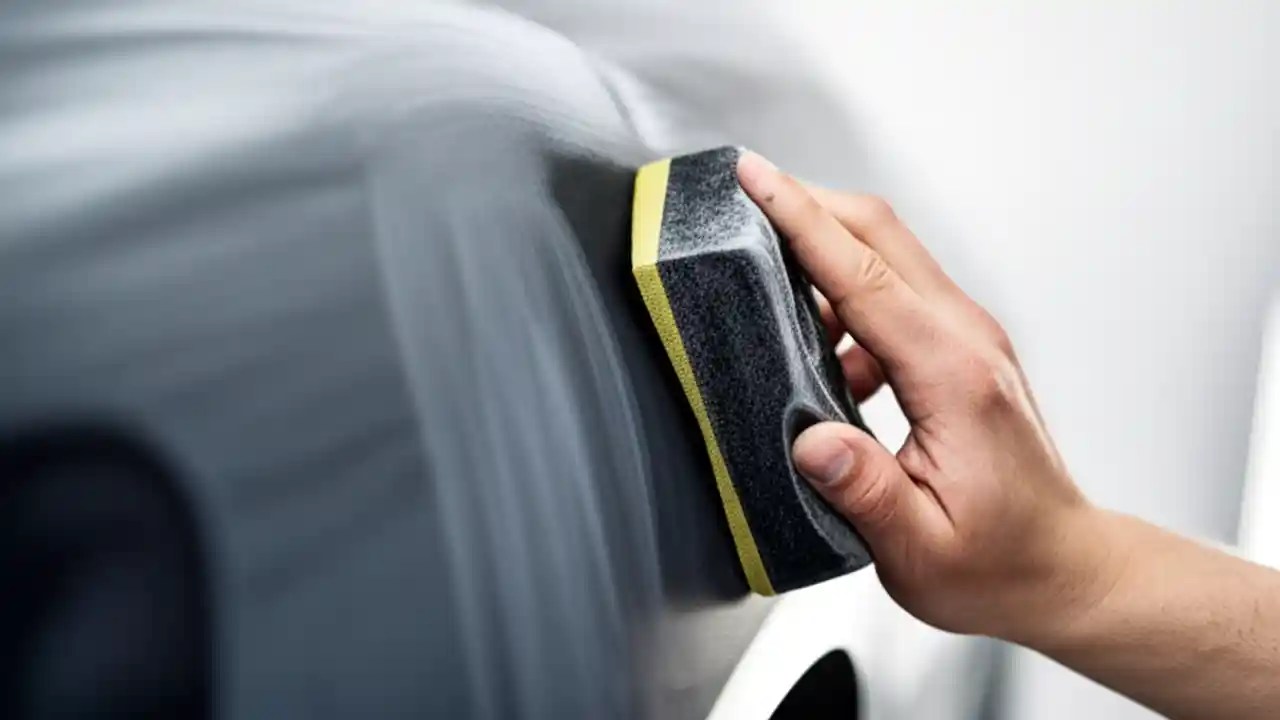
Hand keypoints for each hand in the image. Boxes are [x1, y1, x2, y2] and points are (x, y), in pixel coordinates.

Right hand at [737, 152, 1123, 643]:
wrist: (1062, 567)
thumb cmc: (998, 563)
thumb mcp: (920, 551)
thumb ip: (864, 492)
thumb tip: (811, 441)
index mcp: (953, 378)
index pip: (864, 276)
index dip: (801, 221)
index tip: (754, 178)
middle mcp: (967, 341)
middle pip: (880, 235)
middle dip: (807, 204)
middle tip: (742, 197)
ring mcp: (969, 339)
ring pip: (887, 257)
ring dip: (825, 252)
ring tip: (768, 287)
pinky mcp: (961, 350)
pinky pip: (896, 295)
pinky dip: (846, 299)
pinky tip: (823, 355)